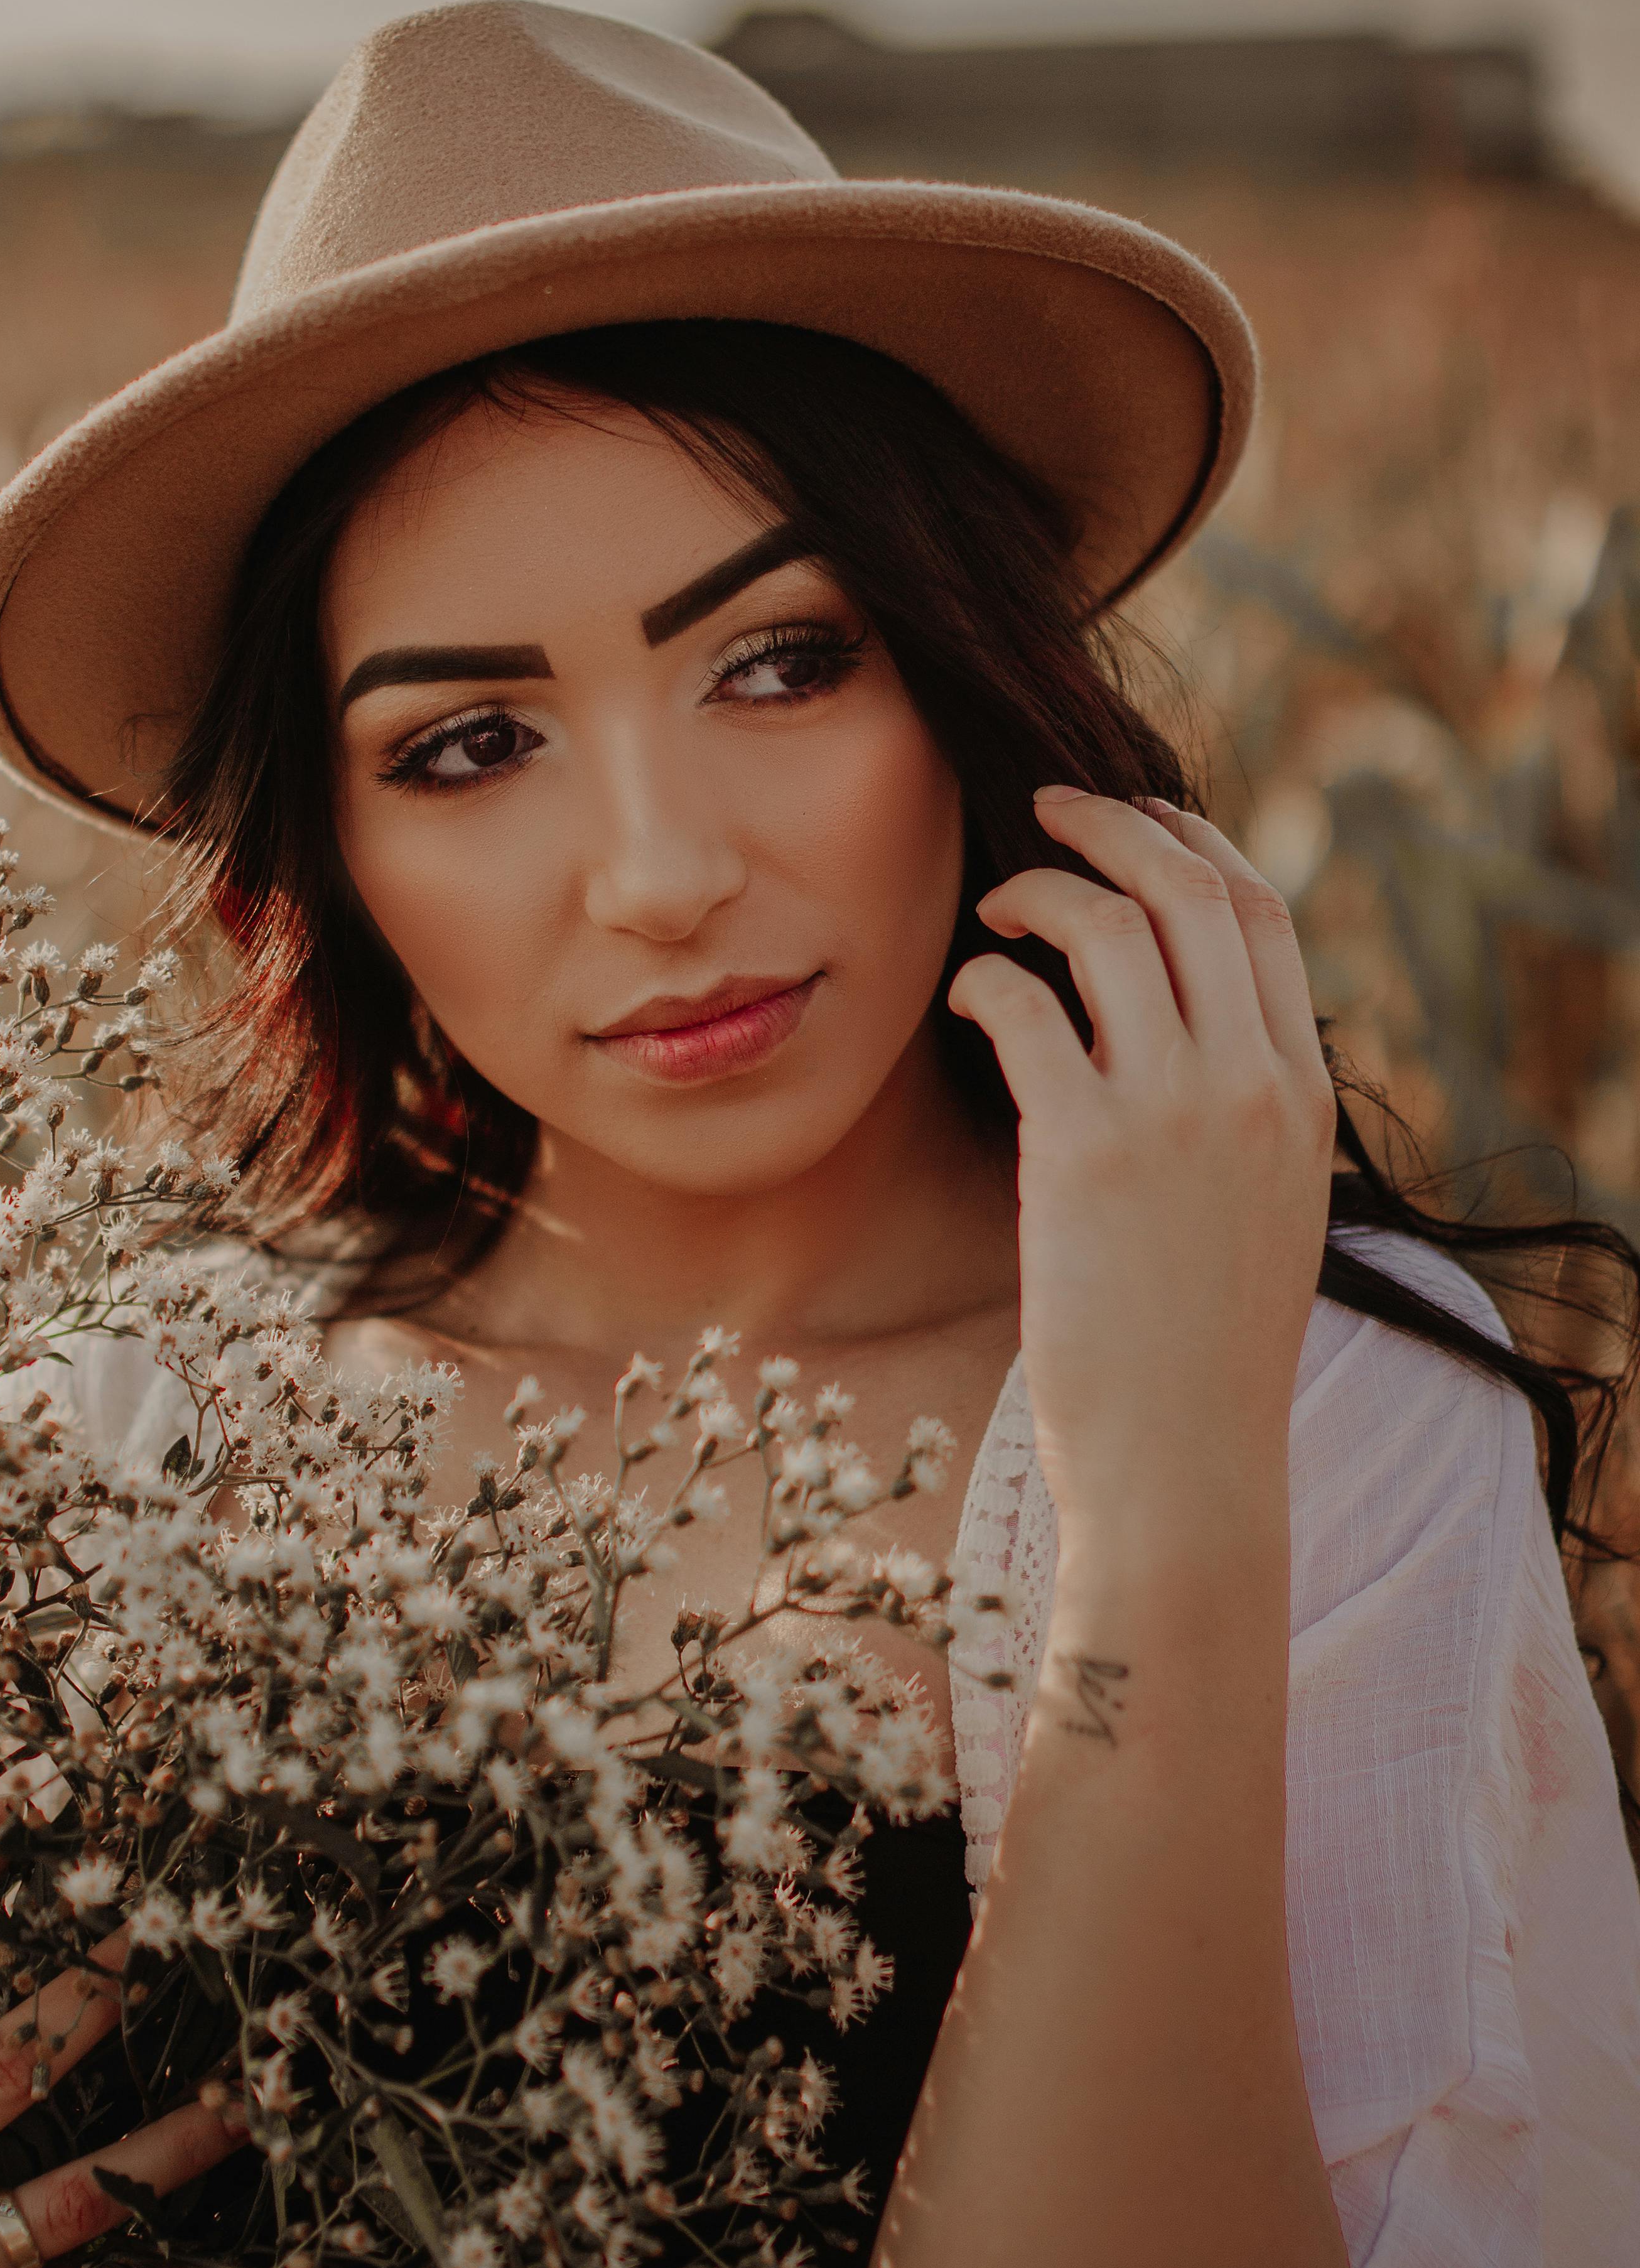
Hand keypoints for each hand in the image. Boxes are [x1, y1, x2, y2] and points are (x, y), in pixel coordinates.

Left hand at [946, 788, 1334, 1554]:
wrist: (1185, 1458)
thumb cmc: (1203, 1350)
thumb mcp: (1264, 1207)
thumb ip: (1243, 1110)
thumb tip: (1183, 1026)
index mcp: (1300, 1092)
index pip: (1260, 916)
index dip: (1193, 846)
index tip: (1138, 819)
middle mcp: (1248, 1083)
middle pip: (1188, 890)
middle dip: (1113, 826)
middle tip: (1048, 809)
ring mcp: (1170, 1111)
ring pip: (1106, 927)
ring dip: (1039, 891)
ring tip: (996, 904)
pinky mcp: (1081, 1149)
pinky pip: (1022, 1007)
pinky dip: (985, 978)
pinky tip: (966, 992)